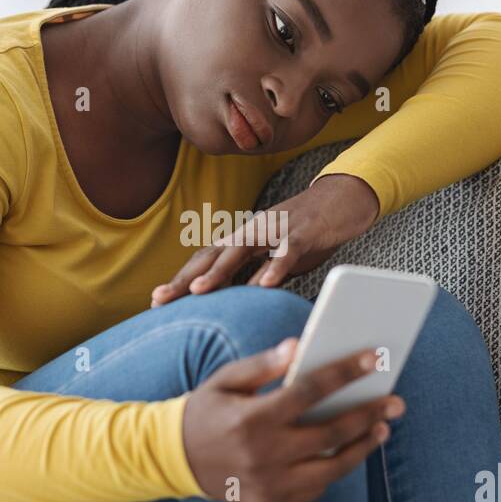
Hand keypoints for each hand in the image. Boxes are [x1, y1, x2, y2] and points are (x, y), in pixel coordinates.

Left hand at [150, 173, 379, 307]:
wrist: (342, 199)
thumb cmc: (308, 233)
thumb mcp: (276, 258)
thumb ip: (257, 276)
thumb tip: (240, 302)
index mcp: (244, 239)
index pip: (206, 260)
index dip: (182, 280)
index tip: (158, 301)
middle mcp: (253, 231)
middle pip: (213, 255)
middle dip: (185, 278)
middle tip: (160, 299)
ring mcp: (276, 230)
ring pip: (242, 249)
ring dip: (219, 271)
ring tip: (199, 292)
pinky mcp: (303, 232)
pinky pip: (286, 251)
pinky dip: (275, 267)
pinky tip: (265, 287)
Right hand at [181, 336, 405, 501]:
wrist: (173, 459)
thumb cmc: (206, 410)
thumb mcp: (226, 379)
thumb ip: (264, 365)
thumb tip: (298, 345)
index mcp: (252, 419)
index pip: (310, 391)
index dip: (345, 372)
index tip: (374, 359)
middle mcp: (262, 456)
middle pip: (331, 433)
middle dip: (369, 414)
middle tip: (396, 401)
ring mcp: (268, 486)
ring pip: (332, 469)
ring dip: (363, 447)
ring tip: (382, 428)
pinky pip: (316, 488)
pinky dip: (335, 468)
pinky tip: (350, 450)